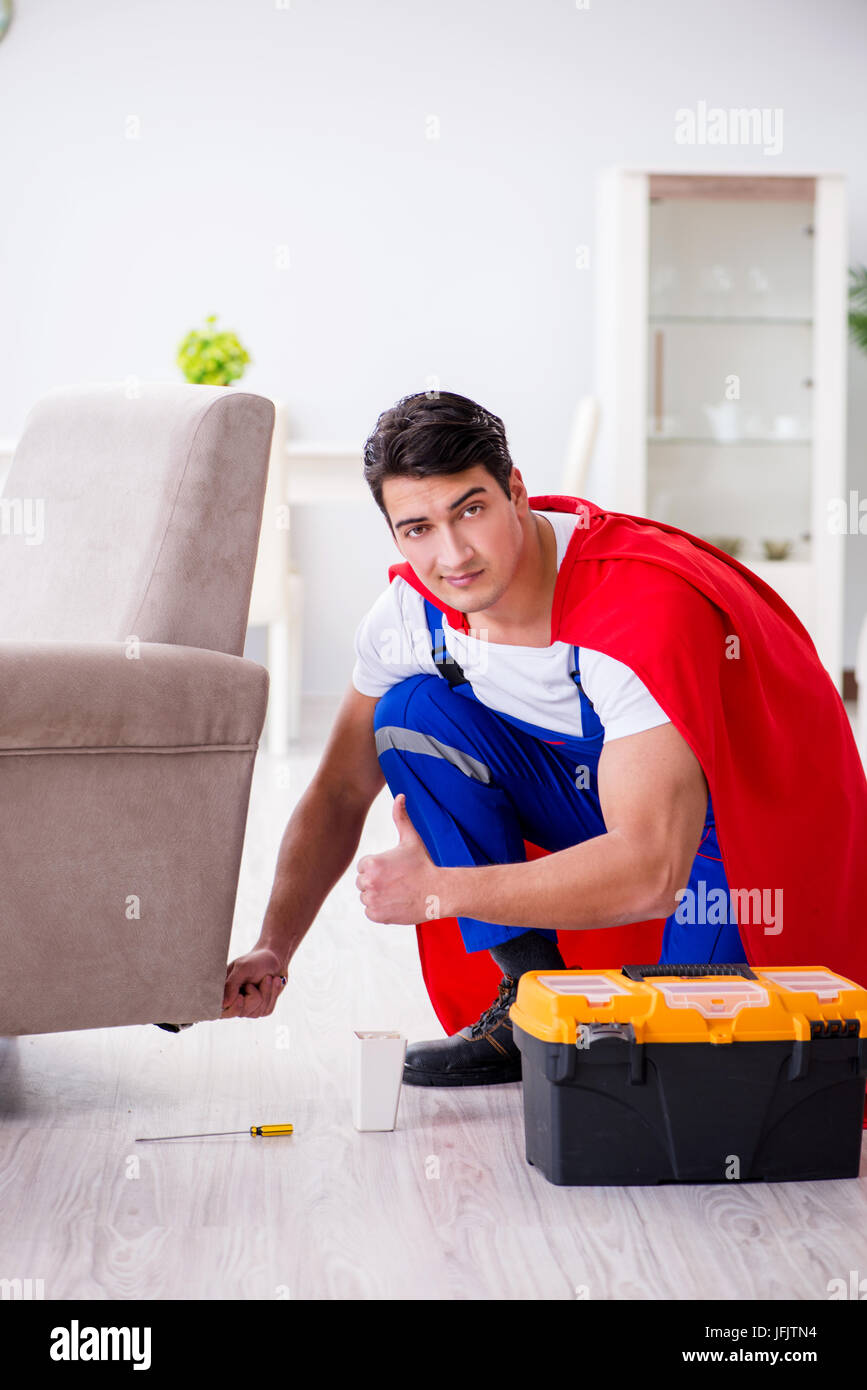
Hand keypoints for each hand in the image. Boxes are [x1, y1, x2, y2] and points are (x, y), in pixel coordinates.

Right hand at [222, 945, 287, 1018]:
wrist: (274, 960)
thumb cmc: (256, 961)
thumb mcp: (243, 968)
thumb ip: (231, 985)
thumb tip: (224, 1004)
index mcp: (223, 991)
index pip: (220, 1010)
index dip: (232, 1006)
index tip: (241, 996)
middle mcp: (233, 1002)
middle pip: (240, 1012)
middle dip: (253, 996)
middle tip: (258, 982)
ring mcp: (247, 1008)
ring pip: (256, 1011)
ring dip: (266, 992)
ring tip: (269, 977)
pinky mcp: (260, 1009)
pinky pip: (267, 1009)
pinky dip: (273, 994)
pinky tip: (275, 981)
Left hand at [355, 793, 443, 923]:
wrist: (438, 893)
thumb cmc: (424, 865)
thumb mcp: (411, 839)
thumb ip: (401, 817)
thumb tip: (400, 796)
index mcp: (371, 863)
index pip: (364, 867)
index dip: (379, 868)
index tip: (394, 870)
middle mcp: (368, 882)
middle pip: (362, 883)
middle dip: (376, 882)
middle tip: (397, 881)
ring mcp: (372, 900)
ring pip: (366, 897)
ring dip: (378, 896)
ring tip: (397, 892)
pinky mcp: (377, 915)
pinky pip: (370, 912)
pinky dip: (380, 910)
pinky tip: (396, 902)